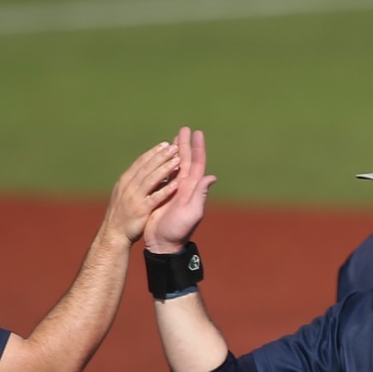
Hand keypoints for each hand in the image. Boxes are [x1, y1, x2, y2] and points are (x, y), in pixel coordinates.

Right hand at [98, 140, 182, 245]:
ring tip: (178, 160)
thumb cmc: (122, 213)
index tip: (165, 144)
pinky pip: (155, 198)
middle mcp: (129, 186)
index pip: (141, 162)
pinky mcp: (141, 210)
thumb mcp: (124, 193)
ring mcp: (135, 197)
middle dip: (161, 156)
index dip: (153, 153)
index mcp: (126, 180)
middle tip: (174, 147)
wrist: (114, 233)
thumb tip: (146, 169)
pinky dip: (165, 191)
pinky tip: (176, 185)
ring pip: (152, 179)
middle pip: (147, 167)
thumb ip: (135, 181)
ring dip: (165, 169)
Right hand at [144, 127, 215, 254]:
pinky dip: (163, 164)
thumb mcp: (192, 212)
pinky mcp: (161, 195)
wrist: (163, 243)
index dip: (198, 148)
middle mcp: (184, 187)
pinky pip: (163, 175)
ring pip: (175, 166)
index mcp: (192, 188)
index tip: (197, 133)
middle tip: (184, 129)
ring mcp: (173, 191)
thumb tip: (211, 177)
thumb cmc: (178, 230)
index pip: (197, 163)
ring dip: (175, 152)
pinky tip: (161, 158)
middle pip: (186, 161)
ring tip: (173, 138)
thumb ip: (200, 194)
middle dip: (185, 144)